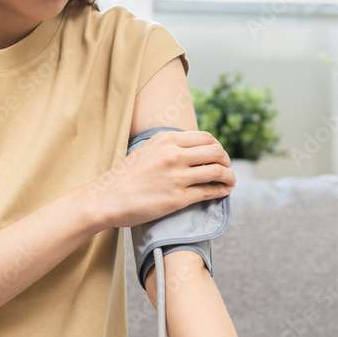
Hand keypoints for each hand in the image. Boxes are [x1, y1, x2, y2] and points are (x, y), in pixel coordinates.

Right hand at [87, 129, 234, 229]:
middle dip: (226, 160)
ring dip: (229, 177)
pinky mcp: (178, 198)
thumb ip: (168, 146)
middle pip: (216, 151)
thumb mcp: (147, 149)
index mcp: (167, 140)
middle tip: (226, 168)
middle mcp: (174, 155)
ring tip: (230, 182)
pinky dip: (221, 191)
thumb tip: (191, 150)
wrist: (107, 198)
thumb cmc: (125, 177)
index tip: (218, 155)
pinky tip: (223, 192)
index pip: (206, 137)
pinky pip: (209, 191)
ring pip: (217, 171)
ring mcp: (177, 177)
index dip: (217, 146)